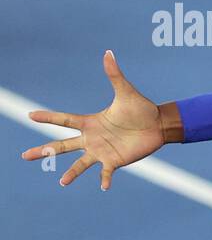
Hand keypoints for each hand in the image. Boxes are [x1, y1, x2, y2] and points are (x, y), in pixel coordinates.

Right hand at [20, 50, 165, 189]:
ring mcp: (102, 151)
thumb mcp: (125, 91)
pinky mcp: (115, 161)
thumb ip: (114, 75)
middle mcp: (92, 138)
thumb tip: (108, 53)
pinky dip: (104, 179)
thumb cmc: (141, 108)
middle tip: (25, 156)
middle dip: (43, 150)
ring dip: (71, 173)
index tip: (30, 115)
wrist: (158, 125)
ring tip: (62, 182)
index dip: (48, 117)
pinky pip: (106, 172)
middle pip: (62, 145)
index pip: (64, 120)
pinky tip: (103, 187)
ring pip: (80, 163)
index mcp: (91, 122)